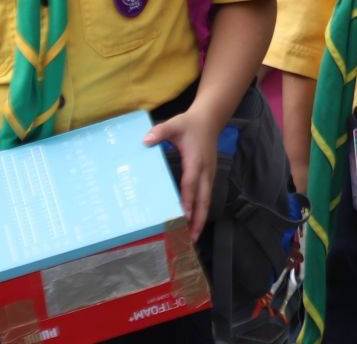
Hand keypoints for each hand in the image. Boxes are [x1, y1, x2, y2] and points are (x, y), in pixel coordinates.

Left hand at [145, 105, 224, 239]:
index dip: (188, 199)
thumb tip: (145, 141)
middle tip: (190, 238)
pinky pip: (206, 196)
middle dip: (198, 218)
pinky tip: (195, 222)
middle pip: (203, 198)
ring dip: (200, 218)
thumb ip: (160, 131)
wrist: (211, 119)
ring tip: (192, 237)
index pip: (191, 183)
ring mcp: (209, 174)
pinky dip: (201, 211)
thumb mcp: (175, 124)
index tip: (183, 216)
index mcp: (196, 160)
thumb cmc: (190, 124)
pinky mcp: (209, 176)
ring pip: (207, 200)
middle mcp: (205, 170)